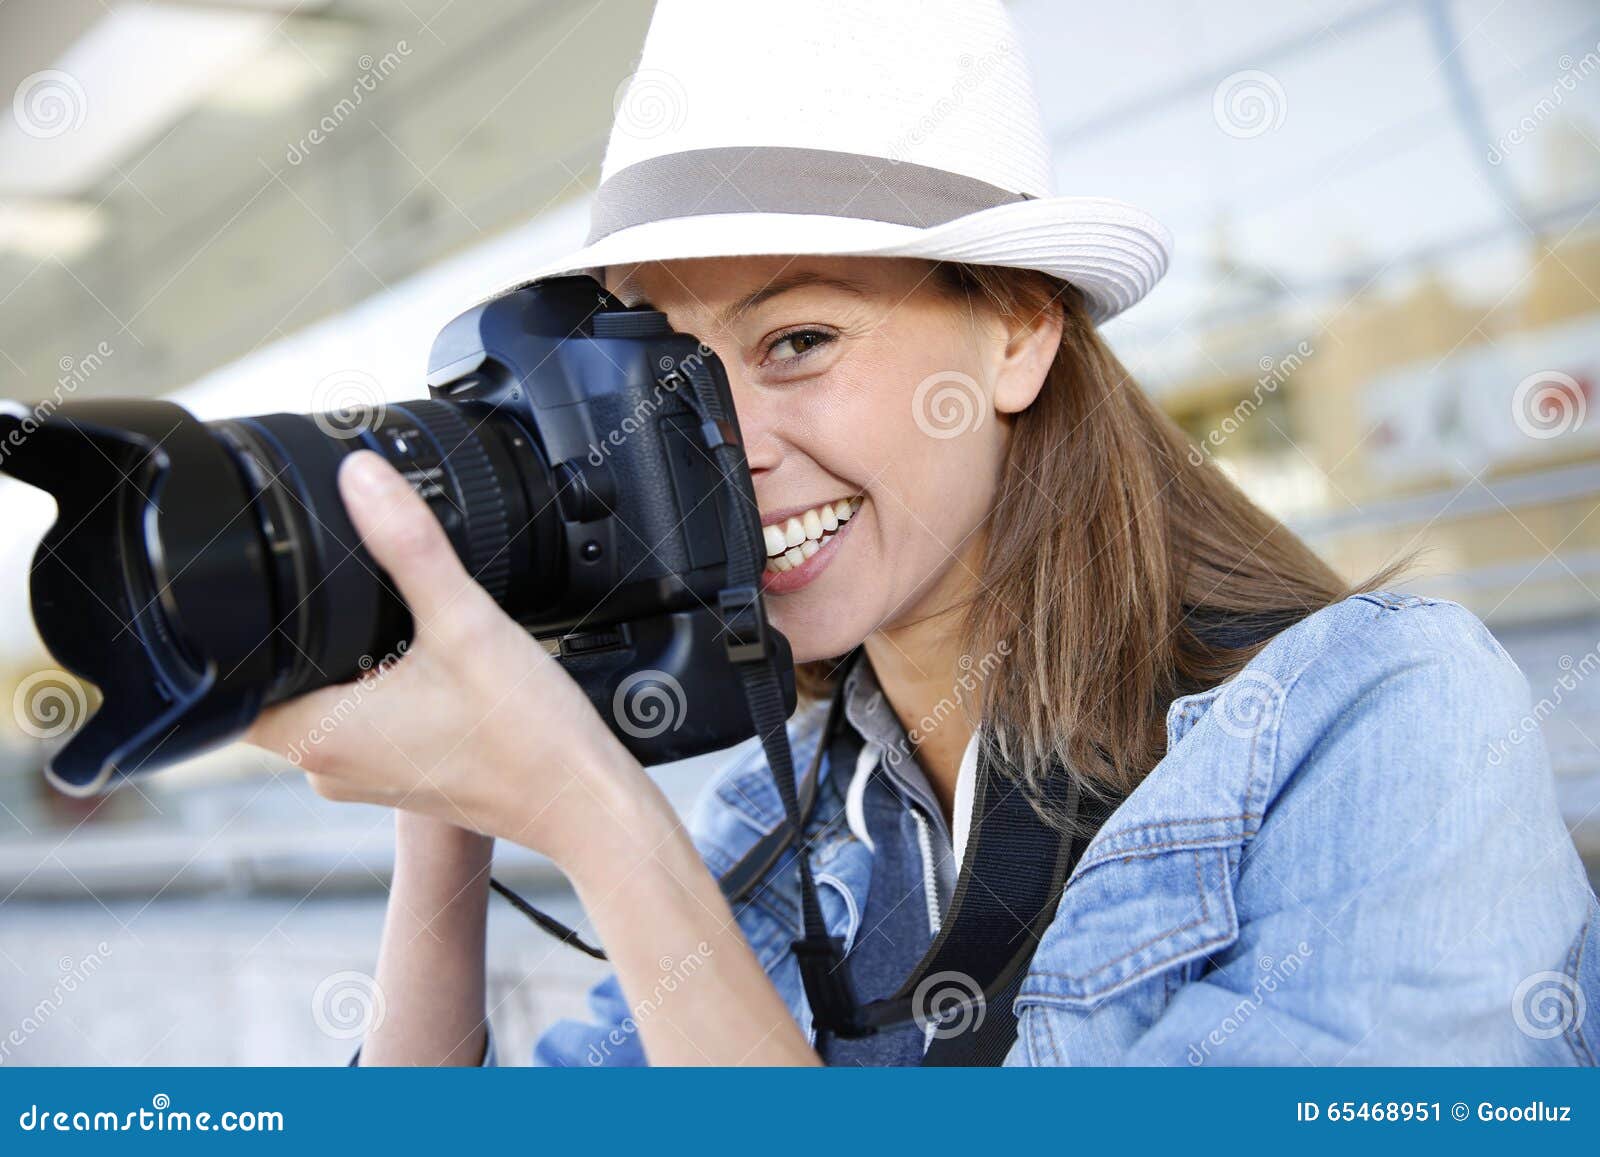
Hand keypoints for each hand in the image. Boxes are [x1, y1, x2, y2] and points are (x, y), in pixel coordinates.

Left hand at [243, 451, 658, 866]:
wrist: (584, 804)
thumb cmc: (529, 740)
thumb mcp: (466, 622)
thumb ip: (409, 543)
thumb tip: (363, 480)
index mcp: (322, 736)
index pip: (235, 677)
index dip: (246, 624)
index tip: (279, 582)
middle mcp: (330, 765)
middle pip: (280, 680)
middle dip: (307, 631)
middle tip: (350, 586)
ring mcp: (364, 775)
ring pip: (324, 698)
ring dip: (346, 659)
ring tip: (398, 624)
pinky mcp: (400, 775)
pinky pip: (364, 720)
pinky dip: (380, 685)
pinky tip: (428, 662)